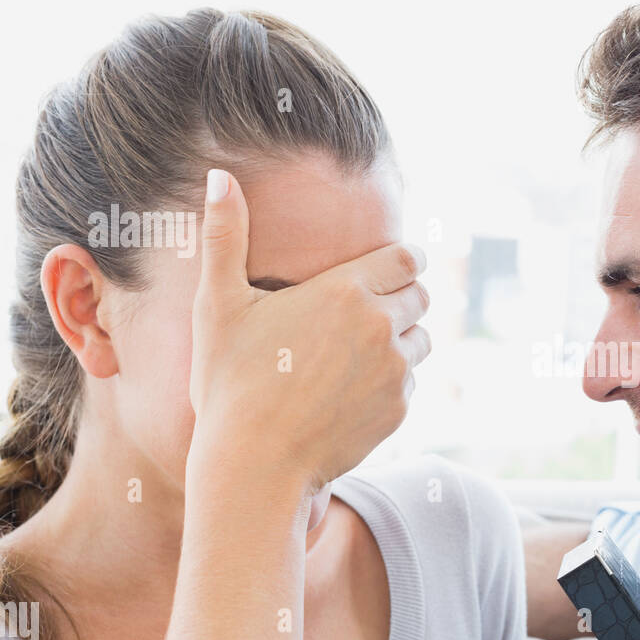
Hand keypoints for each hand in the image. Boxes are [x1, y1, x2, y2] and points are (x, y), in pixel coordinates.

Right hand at [188, 168, 430, 493]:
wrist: (254, 465)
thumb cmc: (228, 383)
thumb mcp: (218, 305)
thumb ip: (225, 235)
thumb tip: (220, 175)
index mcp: (346, 290)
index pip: (408, 258)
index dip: (402, 260)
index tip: (390, 267)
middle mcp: (381, 327)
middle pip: (421, 296)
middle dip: (402, 297)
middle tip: (368, 310)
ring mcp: (395, 371)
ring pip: (421, 341)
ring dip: (401, 340)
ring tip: (357, 352)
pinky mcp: (399, 410)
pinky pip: (410, 384)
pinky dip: (391, 382)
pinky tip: (351, 391)